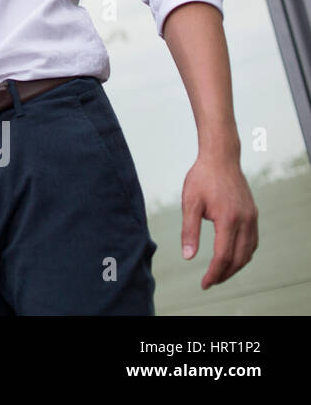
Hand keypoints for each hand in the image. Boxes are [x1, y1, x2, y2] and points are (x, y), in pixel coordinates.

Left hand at [181, 152, 257, 288]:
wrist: (220, 158)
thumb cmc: (201, 178)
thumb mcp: (189, 203)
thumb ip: (189, 230)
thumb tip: (188, 257)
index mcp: (228, 219)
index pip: (223, 255)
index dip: (214, 272)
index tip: (204, 284)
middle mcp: (245, 220)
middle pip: (239, 258)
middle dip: (225, 274)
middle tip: (210, 282)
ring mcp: (252, 217)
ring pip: (249, 252)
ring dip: (236, 266)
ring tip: (219, 273)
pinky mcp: (253, 214)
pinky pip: (252, 241)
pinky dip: (243, 254)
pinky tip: (232, 257)